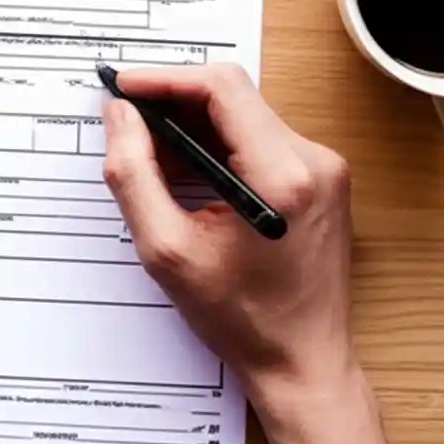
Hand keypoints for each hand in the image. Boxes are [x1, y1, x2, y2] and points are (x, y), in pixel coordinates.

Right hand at [101, 65, 391, 443]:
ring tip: (149, 150)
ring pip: (245, 117)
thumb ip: (134, 176)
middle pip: (233, 97)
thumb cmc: (244, 320)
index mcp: (283, 176)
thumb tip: (119, 119)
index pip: (222, 88)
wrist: (303, 364)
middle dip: (173, 101)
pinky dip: (218, 146)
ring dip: (194, 125)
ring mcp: (324, 170)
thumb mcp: (168, 251)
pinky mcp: (321, 181)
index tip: (124, 88)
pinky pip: (260, 141)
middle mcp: (314, 162)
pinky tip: (185, 172)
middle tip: (126, 120)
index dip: (165, 79)